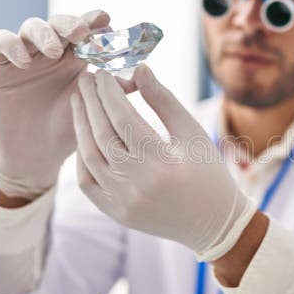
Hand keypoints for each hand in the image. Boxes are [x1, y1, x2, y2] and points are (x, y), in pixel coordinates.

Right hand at [0, 10, 110, 198]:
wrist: (37, 155)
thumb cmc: (69, 130)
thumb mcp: (96, 110)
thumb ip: (117, 90)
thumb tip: (143, 73)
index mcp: (78, 56)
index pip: (87, 28)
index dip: (95, 21)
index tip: (107, 23)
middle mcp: (52, 49)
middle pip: (61, 22)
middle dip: (72, 23)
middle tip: (82, 32)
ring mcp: (26, 54)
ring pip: (32, 27)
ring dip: (45, 33)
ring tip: (54, 51)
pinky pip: (1, 41)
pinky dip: (12, 45)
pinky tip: (24, 62)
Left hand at [70, 66, 256, 260]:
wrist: (214, 224)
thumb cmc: (208, 172)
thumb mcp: (193, 133)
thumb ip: (164, 100)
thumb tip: (139, 69)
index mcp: (160, 162)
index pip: (123, 118)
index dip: (109, 92)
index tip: (103, 72)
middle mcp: (137, 184)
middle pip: (102, 134)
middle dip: (91, 102)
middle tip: (85, 78)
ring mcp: (122, 202)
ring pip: (90, 157)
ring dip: (81, 126)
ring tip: (79, 101)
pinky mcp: (116, 214)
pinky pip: (87, 182)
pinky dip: (82, 156)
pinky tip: (84, 136)